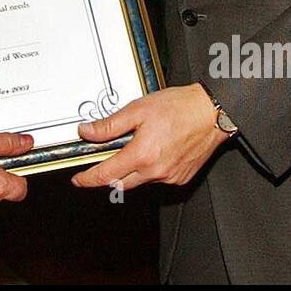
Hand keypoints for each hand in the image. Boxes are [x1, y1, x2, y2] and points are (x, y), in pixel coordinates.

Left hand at [70, 84, 227, 190]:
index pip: (106, 175)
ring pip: (140, 181)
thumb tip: (87, 132)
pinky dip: (150, 169)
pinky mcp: (181, 177)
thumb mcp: (137, 109)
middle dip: (108, 176)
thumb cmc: (179, 107)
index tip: (79, 180)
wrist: (211, 112)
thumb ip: (109, 125)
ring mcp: (170, 177)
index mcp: (142, 155)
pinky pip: (158, 178)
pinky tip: (156, 150)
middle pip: (121, 183)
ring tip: (137, 146)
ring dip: (131, 170)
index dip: (88, 179)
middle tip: (103, 162)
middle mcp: (156, 171)